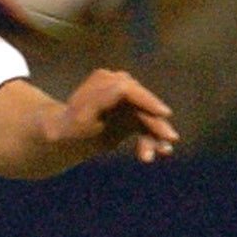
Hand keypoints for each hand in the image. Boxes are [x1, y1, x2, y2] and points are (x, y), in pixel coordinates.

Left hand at [51, 68, 177, 163]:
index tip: (165, 113)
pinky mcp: (136, 114)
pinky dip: (152, 141)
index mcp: (106, 81)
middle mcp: (121, 87)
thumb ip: (100, 99)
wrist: (66, 138)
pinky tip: (157, 154)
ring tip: (163, 153)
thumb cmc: (68, 128)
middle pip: (144, 106)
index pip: (131, 90)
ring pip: (150, 119)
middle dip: (156, 124)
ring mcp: (130, 100)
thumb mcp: (81, 117)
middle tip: (171, 140)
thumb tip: (123, 83)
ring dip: (157, 136)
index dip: (149, 101)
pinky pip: (148, 128)